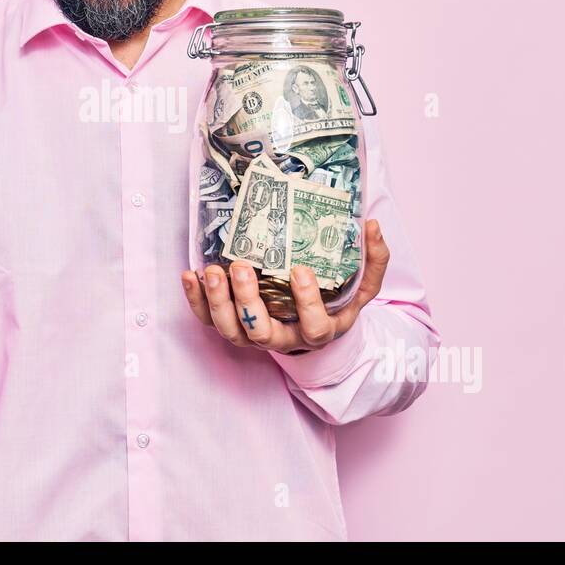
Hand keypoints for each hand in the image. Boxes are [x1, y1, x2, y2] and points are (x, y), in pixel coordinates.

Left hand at [180, 218, 389, 354]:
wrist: (314, 329)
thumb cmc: (337, 303)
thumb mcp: (362, 287)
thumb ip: (373, 260)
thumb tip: (373, 225)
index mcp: (319, 331)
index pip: (314, 327)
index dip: (306, 303)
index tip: (300, 270)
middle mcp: (284, 339)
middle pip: (261, 333)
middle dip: (247, 301)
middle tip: (242, 266)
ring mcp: (255, 335)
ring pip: (231, 331)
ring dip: (218, 302)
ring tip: (212, 270)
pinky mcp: (233, 326)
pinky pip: (209, 320)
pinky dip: (197, 300)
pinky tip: (191, 275)